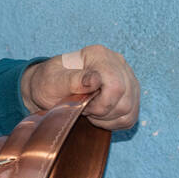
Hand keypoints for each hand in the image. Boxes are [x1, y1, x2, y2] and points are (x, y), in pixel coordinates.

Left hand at [20, 45, 138, 129]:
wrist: (49, 88)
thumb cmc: (48, 83)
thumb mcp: (53, 82)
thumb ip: (72, 80)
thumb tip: (95, 80)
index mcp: (98, 55)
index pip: (115, 85)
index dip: (100, 104)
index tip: (81, 104)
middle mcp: (117, 62)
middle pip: (125, 100)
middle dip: (102, 112)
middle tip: (83, 108)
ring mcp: (127, 77)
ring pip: (129, 110)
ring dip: (107, 118)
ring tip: (89, 111)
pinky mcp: (130, 93)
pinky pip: (131, 117)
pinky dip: (114, 122)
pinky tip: (98, 116)